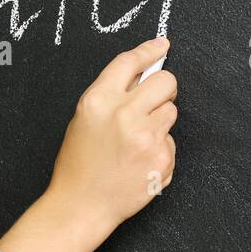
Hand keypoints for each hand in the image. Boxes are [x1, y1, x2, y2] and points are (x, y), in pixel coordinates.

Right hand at [0, 37, 177, 251]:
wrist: (81, 206)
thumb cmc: (78, 164)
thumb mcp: (83, 120)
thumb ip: (111, 95)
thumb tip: (142, 73)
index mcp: (97, 101)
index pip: (130, 63)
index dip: (149, 51)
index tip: (162, 45)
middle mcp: (122, 114)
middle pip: (165, 81)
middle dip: (162, 89)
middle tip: (152, 104)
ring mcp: (145, 136)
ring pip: (171, 111)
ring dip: (160, 122)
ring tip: (137, 142)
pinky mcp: (161, 157)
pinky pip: (171, 141)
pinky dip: (160, 149)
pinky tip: (140, 162)